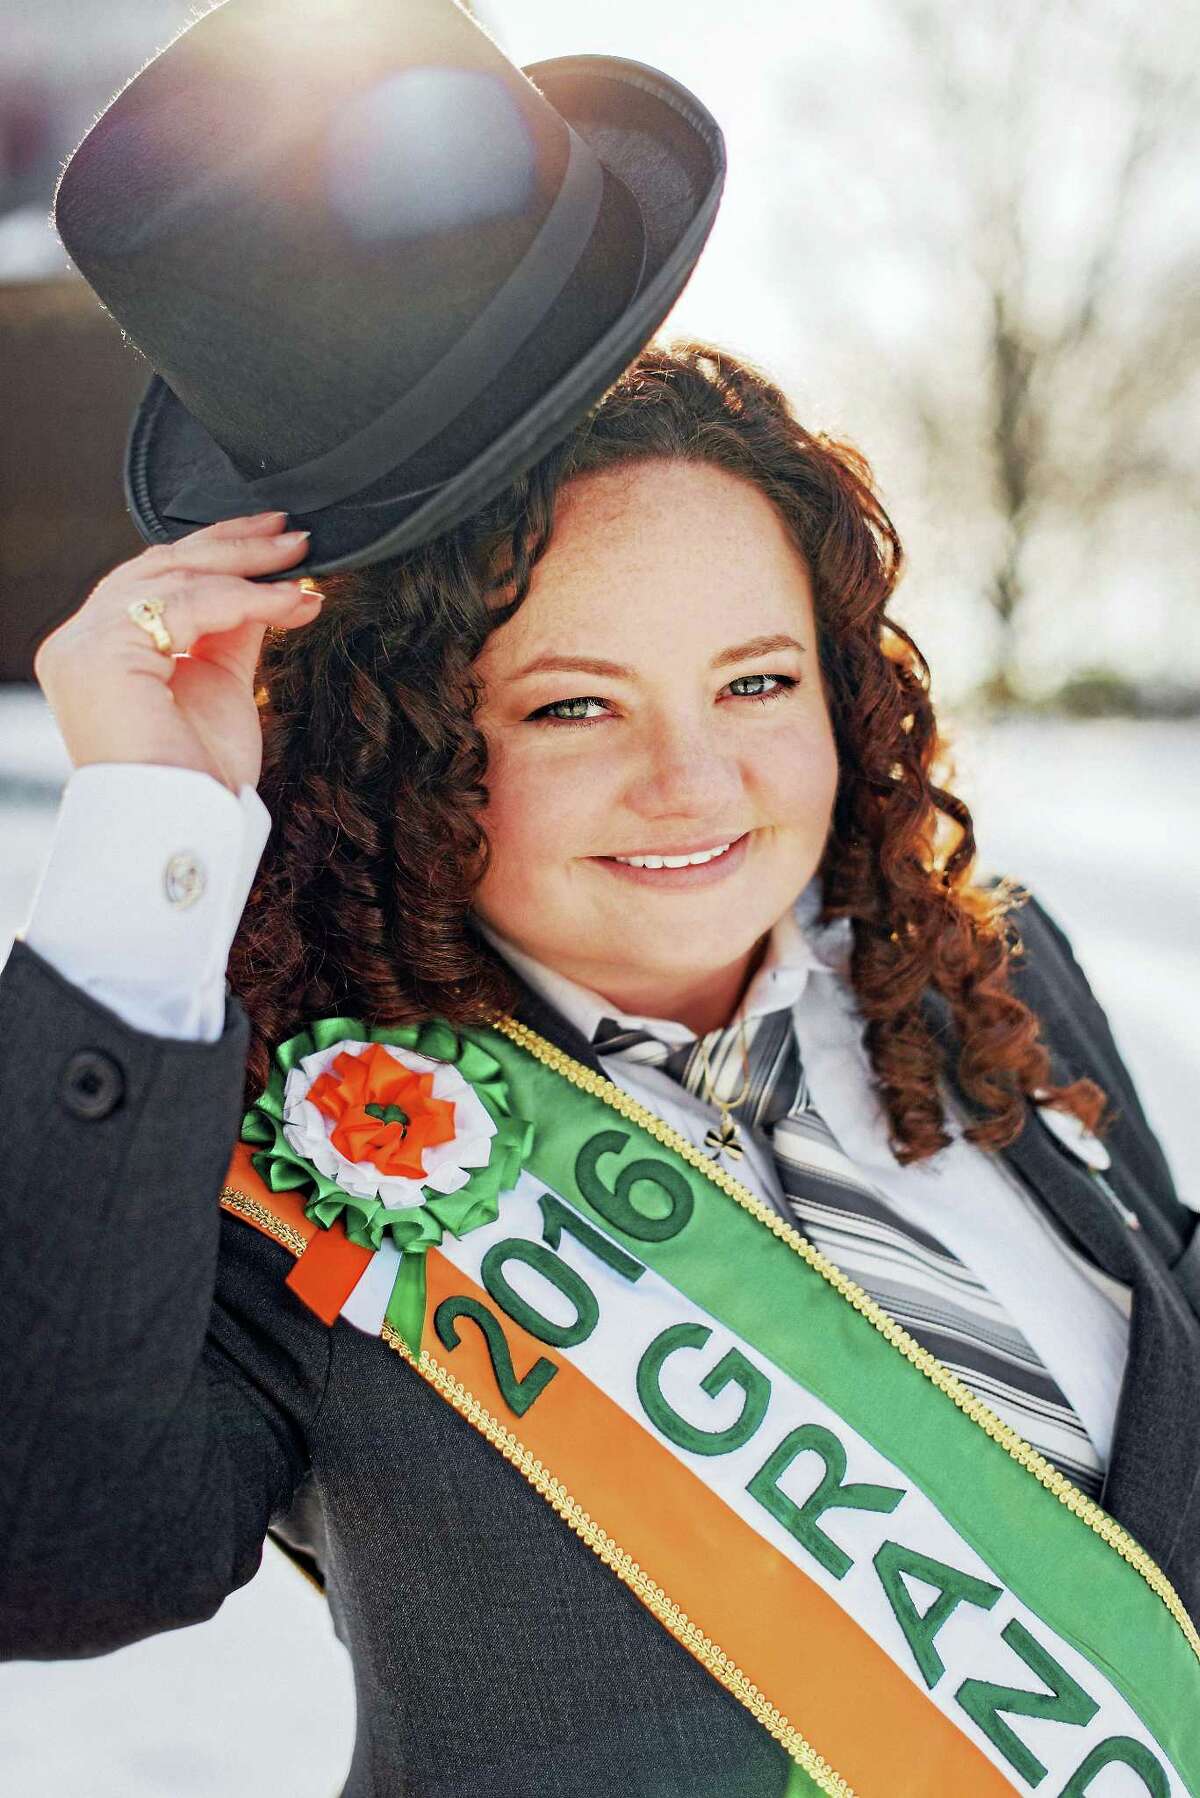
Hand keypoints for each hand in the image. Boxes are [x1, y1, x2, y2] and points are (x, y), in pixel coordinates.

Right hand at [33, 512, 321, 793]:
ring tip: (301, 562)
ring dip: (247, 566)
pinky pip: (188, 605)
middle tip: (292, 534)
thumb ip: (230, 629)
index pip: (153, 581)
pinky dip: (247, 598)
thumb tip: (263, 583)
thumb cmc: (200, 775)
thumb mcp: (220, 683)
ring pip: (173, 577)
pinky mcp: (103, 653)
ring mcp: (84, 645)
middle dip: (232, 545)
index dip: (216, 557)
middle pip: (159, 567)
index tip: (273, 546)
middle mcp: (78, 643)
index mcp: (99, 652)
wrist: (186, 827)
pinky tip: (290, 601)